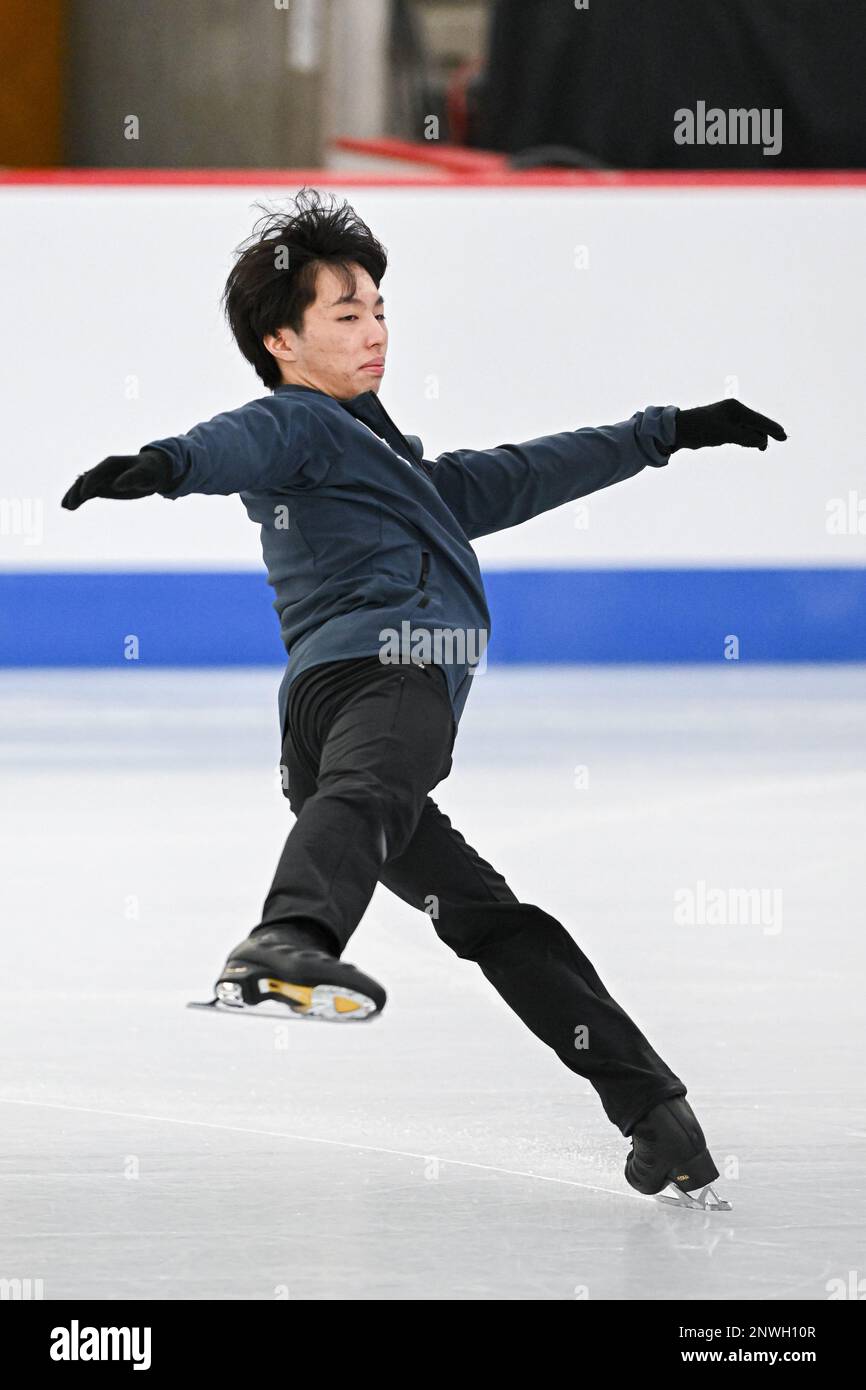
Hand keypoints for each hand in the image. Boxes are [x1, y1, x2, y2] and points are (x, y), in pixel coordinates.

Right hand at [61, 449, 175, 509]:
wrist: (152, 471)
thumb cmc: (150, 471)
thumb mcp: (144, 473)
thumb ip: (132, 478)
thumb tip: (116, 485)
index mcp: (111, 464)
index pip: (96, 473)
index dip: (89, 483)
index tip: (84, 495)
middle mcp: (102, 470)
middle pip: (85, 480)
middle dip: (76, 491)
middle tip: (69, 504)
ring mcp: (101, 479)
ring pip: (83, 487)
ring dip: (73, 496)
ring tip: (65, 507)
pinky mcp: (102, 488)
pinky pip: (87, 494)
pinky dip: (79, 499)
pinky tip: (69, 508)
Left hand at [672, 399, 786, 452]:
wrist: (678, 430)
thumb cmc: (700, 429)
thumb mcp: (725, 434)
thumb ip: (744, 437)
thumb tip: (761, 441)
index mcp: (735, 408)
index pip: (758, 419)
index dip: (772, 428)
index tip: (783, 436)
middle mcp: (734, 411)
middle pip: (756, 424)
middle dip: (765, 434)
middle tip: (773, 444)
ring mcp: (728, 419)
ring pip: (749, 429)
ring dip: (755, 438)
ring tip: (760, 449)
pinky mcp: (723, 427)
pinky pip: (741, 432)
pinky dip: (747, 438)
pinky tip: (751, 444)